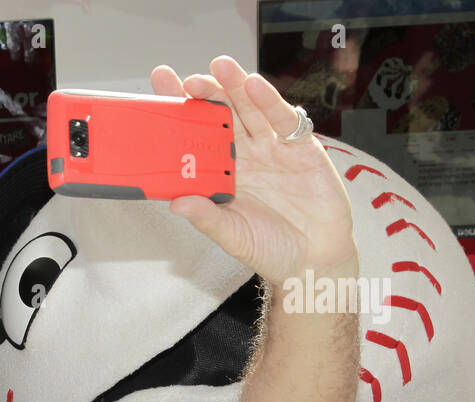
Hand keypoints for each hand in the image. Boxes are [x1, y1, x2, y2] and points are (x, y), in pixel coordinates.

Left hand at [150, 56, 357, 285]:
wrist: (314, 259)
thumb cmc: (270, 249)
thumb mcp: (233, 237)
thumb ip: (208, 218)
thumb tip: (176, 204)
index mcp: (220, 174)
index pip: (195, 138)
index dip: (179, 115)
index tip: (160, 95)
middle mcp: (243, 156)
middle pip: (221, 116)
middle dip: (205, 94)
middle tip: (186, 79)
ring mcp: (270, 148)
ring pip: (249, 110)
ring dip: (234, 87)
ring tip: (218, 68)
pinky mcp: (300, 147)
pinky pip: (282, 120)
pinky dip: (269, 101)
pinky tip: (253, 85)